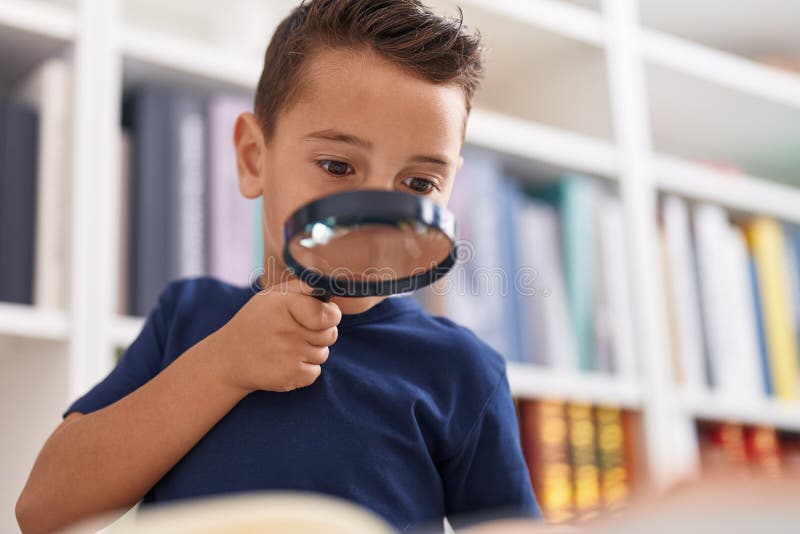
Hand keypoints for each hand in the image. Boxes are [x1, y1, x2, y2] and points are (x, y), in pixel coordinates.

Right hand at [215, 279, 340, 393]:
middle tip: (299, 332)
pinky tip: (287, 362)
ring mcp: (289, 355)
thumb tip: (328, 287)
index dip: (331, 315)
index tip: (324, 316)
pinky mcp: (289, 376)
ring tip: (288, 347)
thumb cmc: (257, 321)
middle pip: (330, 335)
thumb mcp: (272, 296)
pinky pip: (315, 372)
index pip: (329, 315)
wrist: (229, 358)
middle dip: (321, 333)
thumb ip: (301, 288)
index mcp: (285, 305)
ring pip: (323, 354)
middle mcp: (287, 330)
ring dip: (311, 351)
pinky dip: (306, 369)